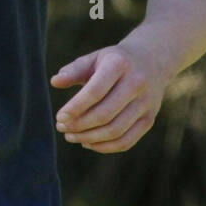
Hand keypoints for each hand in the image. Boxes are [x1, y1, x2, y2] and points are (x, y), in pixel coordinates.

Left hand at [50, 38, 171, 152]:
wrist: (151, 61)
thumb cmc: (112, 61)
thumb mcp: (94, 58)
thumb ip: (73, 70)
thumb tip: (55, 82)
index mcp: (119, 64)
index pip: (95, 92)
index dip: (75, 108)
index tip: (60, 116)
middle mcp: (136, 84)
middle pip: (105, 114)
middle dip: (79, 125)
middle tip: (61, 127)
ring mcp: (146, 103)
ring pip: (115, 131)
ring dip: (89, 138)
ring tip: (70, 136)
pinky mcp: (149, 119)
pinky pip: (127, 141)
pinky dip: (105, 147)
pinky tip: (87, 143)